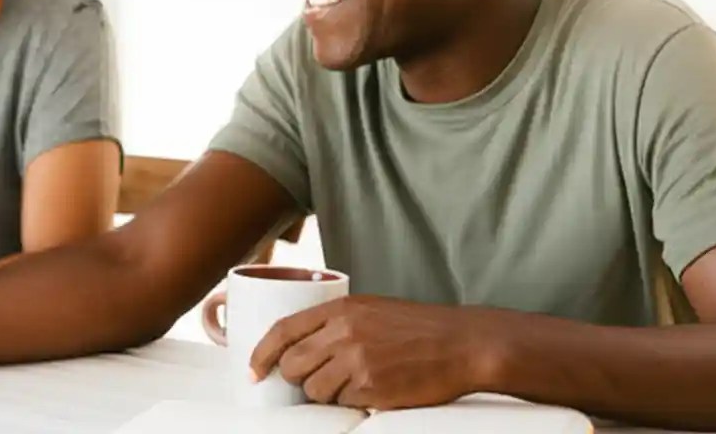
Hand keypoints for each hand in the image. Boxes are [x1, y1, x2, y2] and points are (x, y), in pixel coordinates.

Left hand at [249, 295, 505, 410]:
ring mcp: (357, 362)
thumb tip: (296, 348)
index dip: (261, 353)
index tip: (252, 371)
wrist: (463, 344)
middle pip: (292, 365)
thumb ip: (334, 323)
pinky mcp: (372, 389)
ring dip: (326, 393)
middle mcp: (344, 333)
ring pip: (314, 390)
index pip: (283, 330)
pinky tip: (374, 389)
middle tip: (318, 379)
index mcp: (341, 309)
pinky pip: (343, 404)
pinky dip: (352, 402)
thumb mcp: (371, 310)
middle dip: (297, 378)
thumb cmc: (417, 328)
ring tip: (354, 383)